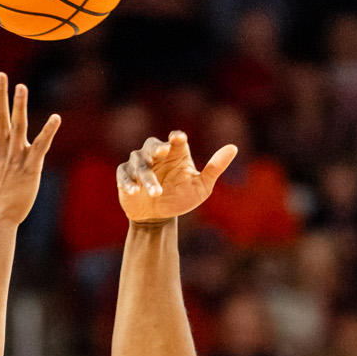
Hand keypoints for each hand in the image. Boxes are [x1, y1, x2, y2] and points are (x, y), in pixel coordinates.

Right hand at [0, 72, 59, 227]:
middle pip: (0, 116)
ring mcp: (15, 157)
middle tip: (0, 74)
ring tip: (20, 88)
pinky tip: (56, 117)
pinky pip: (41, 146)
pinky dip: (48, 132)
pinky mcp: (31, 167)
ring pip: (18, 127)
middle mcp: (1, 148)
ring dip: (19, 107)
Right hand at [117, 131, 237, 224]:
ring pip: (139, 162)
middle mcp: (156, 155)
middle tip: (163, 152)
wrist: (158, 217)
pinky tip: (134, 190)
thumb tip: (233, 147)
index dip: (176, 137)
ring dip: (146, 176)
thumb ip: (215, 168)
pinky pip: (123, 174)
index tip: (178, 139)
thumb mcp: (201, 187)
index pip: (176, 140)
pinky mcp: (125, 176)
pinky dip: (128, 181)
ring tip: (157, 192)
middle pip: (153, 145)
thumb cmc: (181, 198)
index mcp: (176, 153)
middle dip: (157, 148)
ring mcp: (139, 164)